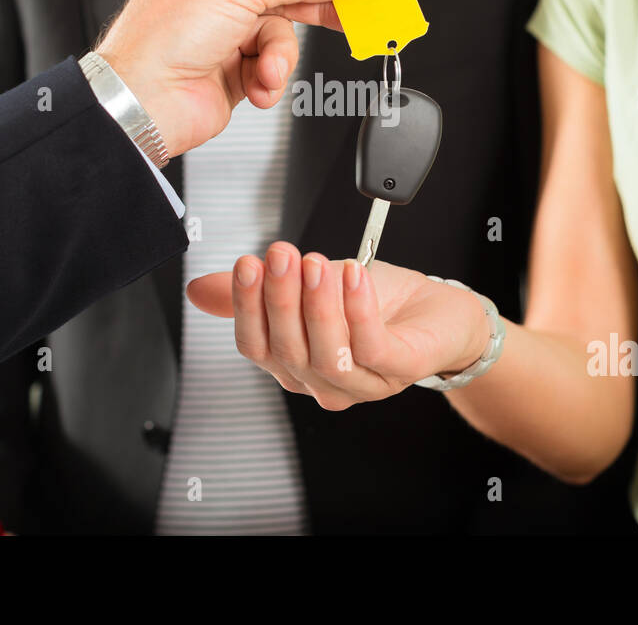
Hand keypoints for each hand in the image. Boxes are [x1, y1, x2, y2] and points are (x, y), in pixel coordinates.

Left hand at [95, 0, 362, 157]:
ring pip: (279, 36)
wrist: (144, 102)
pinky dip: (267, 79)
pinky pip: (269, 67)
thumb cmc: (162, 38)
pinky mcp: (230, 69)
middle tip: (350, 13)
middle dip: (312, 9)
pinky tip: (256, 85)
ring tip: (267, 69)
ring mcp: (220, 33)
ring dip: (278, 57)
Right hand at [185, 243, 490, 409]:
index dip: (246, 307)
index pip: (255, 346)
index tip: (247, 263)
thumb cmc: (378, 300)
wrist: (439, 309)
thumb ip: (257, 288)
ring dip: (316, 306)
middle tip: (282, 254)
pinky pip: (370, 347)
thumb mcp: (309, 283)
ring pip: (326, 355)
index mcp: (295, 365)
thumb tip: (198, 289)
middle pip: (287, 350)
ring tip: (315, 263)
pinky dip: (357, 309)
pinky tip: (353, 274)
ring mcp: (363, 382)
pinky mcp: (399, 371)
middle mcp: (324, 381)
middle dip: (279, 298)